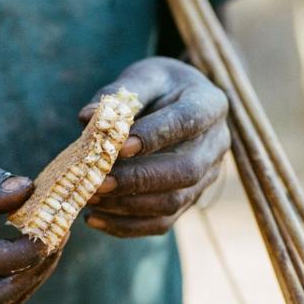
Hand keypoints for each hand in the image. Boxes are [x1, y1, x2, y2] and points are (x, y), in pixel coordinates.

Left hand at [78, 57, 228, 236]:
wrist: (177, 101)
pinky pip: (162, 222)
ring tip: (90, 199)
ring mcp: (206, 176)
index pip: (187, 122)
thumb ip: (117, 95)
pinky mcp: (189, 199)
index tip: (118, 146)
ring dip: (129, 206)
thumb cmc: (158, 86)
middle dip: (140, 180)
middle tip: (98, 182)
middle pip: (186, 171)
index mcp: (209, 104)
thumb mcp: (142, 77)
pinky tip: (95, 219)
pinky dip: (127, 226)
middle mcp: (216, 144)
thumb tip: (87, 118)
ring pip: (174, 202)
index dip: (155, 136)